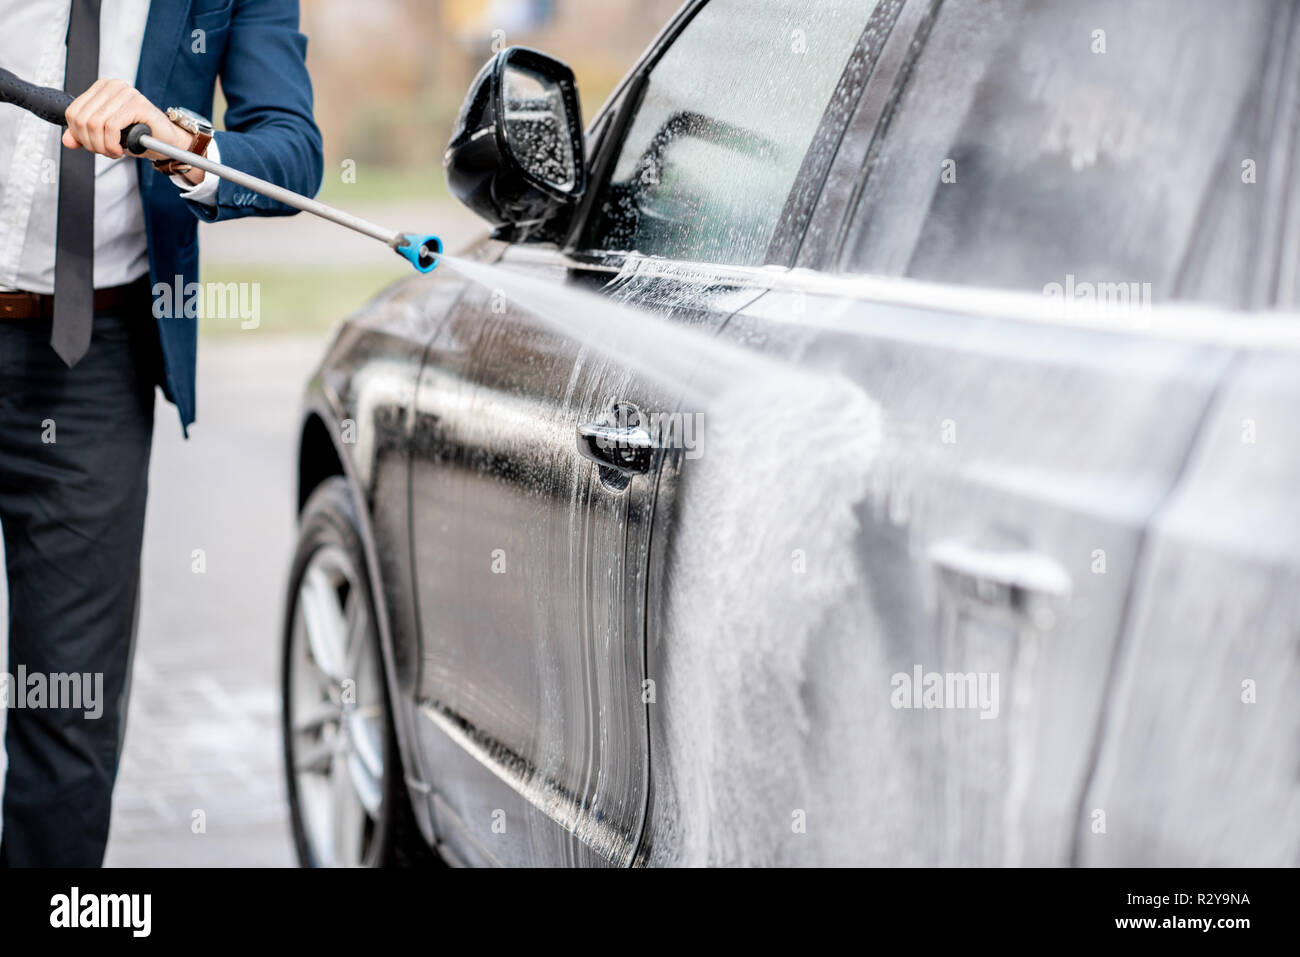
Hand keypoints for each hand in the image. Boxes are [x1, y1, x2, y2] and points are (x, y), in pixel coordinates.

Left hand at [62, 78, 202, 182]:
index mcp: (101, 88)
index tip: (94, 146)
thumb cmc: (139, 136)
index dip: (79, 135)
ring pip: (95, 124)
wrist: (167, 142)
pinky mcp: (137, 104)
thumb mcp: (105, 136)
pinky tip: (122, 148)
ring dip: (103, 146)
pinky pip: (112, 127)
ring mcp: (125, 93)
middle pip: (82, 119)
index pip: (72, 112)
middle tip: (105, 151)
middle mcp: (112, 86)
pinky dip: (113, 143)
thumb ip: (84, 136)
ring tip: (114, 151)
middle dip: (91, 143)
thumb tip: (67, 140)